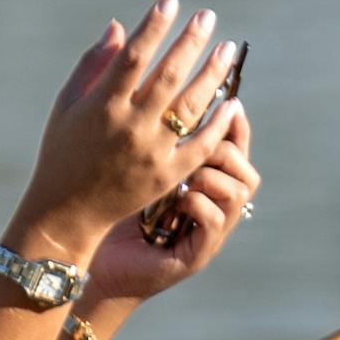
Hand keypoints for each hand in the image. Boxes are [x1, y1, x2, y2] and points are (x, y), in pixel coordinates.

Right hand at [19, 0, 242, 284]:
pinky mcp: (167, 176)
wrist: (67, 211)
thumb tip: (119, 26)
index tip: (170, 2)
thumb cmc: (64, 151)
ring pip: (191, 106)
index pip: (133, 56)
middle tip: (208, 16)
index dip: (153, 26)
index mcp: (102, 106)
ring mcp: (151, 153)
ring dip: (212, 75)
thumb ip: (93, 65)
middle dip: (190, 41)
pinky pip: (201, 145)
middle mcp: (129, 127)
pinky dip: (218, 124)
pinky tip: (232, 103)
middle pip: (169, 75)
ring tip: (226, 50)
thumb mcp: (68, 105)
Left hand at [84, 98, 258, 309]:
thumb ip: (155, 129)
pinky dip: (199, 204)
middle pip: (247, 170)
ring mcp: (208, 233)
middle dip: (226, 149)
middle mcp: (213, 207)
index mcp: (202, 183)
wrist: (93, 260)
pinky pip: (216, 221)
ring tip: (185, 175)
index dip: (235, 126)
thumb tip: (157, 79)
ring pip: (239, 193)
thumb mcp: (136, 162)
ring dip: (213, 176)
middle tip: (199, 142)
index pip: (234, 148)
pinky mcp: (197, 255)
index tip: (228, 103)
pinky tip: (177, 199)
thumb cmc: (110, 209)